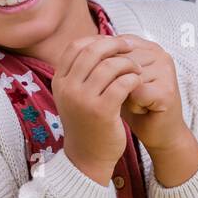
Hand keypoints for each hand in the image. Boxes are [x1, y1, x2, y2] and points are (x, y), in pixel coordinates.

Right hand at [51, 35, 140, 184]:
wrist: (87, 158)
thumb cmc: (86, 123)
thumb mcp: (74, 95)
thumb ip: (81, 72)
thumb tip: (99, 42)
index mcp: (59, 81)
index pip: (76, 46)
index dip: (97, 39)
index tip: (114, 41)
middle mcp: (67, 88)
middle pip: (92, 51)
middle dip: (115, 45)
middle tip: (130, 47)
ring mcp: (83, 100)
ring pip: (109, 66)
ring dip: (128, 63)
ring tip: (136, 69)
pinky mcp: (102, 111)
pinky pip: (122, 83)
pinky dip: (133, 79)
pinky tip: (137, 83)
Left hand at [117, 36, 197, 181]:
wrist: (159, 132)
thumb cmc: (136, 104)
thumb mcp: (119, 79)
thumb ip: (108, 62)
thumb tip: (82, 52)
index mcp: (148, 47)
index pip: (116, 45)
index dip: (105, 66)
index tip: (111, 83)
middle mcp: (160, 54)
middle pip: (119, 61)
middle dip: (113, 83)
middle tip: (123, 96)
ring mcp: (166, 71)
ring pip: (125, 77)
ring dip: (122, 95)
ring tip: (134, 103)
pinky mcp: (167, 90)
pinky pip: (136, 93)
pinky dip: (133, 105)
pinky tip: (140, 110)